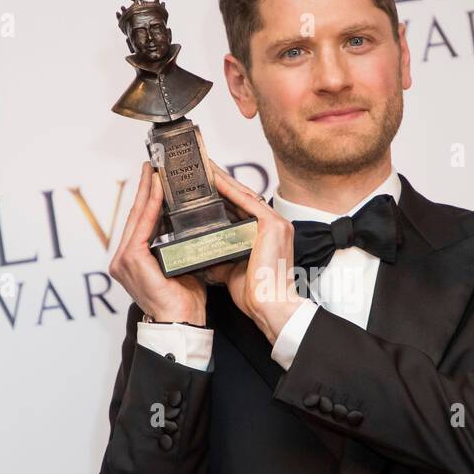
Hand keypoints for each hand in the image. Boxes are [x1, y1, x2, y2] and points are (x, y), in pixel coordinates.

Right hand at [109, 161, 209, 324]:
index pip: (140, 222)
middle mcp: (122, 259)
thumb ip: (177, 246)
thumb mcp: (180, 266)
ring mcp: (123, 260)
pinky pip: (143, 226)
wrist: (182, 323)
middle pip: (136, 215)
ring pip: (138, 216)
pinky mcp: (131, 260)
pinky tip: (159, 189)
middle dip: (144, 187)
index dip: (146, 197)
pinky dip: (152, 206)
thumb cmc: (184, 300)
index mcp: (132, 260)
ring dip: (148, 191)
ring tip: (156, 170)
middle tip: (152, 164)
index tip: (153, 176)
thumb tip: (190, 225)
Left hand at [207, 161, 307, 343]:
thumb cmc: (255, 294)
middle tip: (201, 166)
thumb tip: (198, 254)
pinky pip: (246, 201)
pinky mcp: (272, 225)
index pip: (241, 208)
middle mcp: (274, 225)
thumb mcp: (230, 270)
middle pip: (242, 197)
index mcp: (267, 235)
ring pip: (243, 194)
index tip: (206, 185)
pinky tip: (213, 178)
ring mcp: (275, 223)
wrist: (270, 307)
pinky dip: (228, 188)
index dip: (223, 194)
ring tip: (203, 166)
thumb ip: (219, 257)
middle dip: (221, 182)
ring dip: (222, 180)